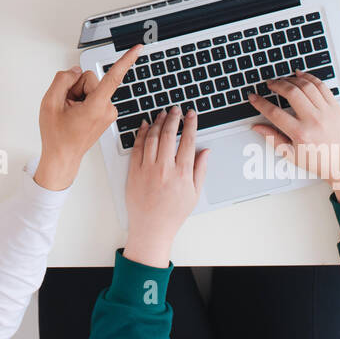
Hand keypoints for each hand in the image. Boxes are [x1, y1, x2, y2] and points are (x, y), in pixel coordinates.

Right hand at [33, 44, 141, 190]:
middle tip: (66, 106)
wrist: (63, 157)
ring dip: (78, 96)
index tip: (138, 48)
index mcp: (96, 107)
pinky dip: (83, 101)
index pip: (113, 77)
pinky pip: (93, 95)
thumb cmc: (57, 135)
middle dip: (76, 88)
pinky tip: (76, 113)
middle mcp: (107, 109)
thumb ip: (63, 79)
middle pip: (90, 79)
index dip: (126, 60)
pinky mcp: (106, 113)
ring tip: (71, 113)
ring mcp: (108, 112)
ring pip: (91, 87)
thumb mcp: (50, 102)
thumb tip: (75, 71)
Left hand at [123, 107, 209, 267]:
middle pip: (168, 135)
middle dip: (173, 118)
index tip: (191, 114)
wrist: (151, 228)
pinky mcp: (133, 172)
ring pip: (152, 138)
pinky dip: (141, 134)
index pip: (187, 141)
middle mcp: (164, 169)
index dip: (190, 124)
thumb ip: (200, 169)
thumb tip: (206, 151)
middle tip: (176, 110)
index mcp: (182, 174)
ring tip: (162, 114)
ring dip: (157, 122)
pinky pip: (137, 147)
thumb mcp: (194, 193)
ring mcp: (147, 169)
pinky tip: (145, 125)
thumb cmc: (173, 214)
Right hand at [247, 73, 339, 203]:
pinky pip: (322, 86)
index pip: (274, 113)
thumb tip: (257, 127)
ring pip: (306, 86)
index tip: (253, 97)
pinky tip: (300, 75)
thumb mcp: (291, 154)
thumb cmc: (319, 161)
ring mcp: (327, 112)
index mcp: (301, 134)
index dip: (260, 103)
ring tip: (283, 80)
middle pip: (291, 93)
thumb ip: (273, 138)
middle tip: (269, 84)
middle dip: (276, 85)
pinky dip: (310, 77)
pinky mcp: (336, 107)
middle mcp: (314, 120)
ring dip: (291, 79)